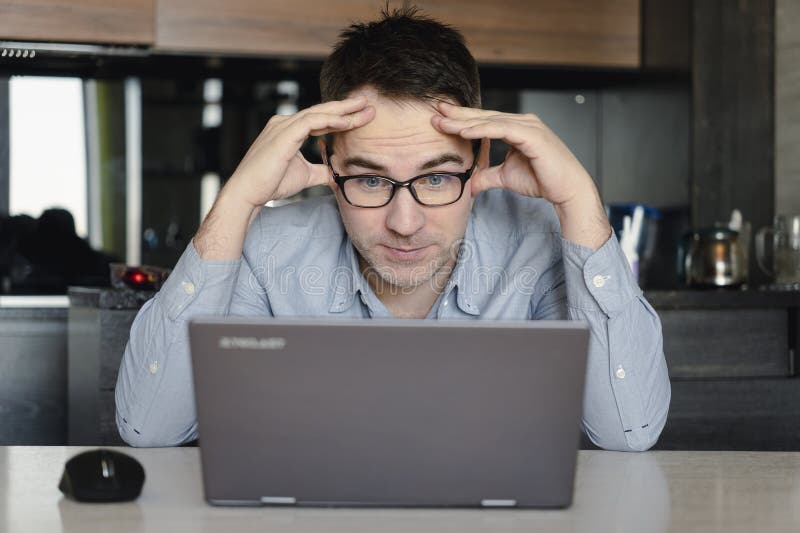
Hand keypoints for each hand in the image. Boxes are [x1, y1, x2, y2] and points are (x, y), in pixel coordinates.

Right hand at [225, 96, 375, 207]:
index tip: (362, 117)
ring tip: (363, 108)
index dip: (342, 117)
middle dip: (346, 108)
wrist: (249, 193)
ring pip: (318, 113)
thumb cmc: (271, 183)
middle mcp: (285, 123)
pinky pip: (311, 122)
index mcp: (289, 129)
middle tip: (367, 104)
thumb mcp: (304, 175)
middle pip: (321, 111)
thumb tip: (335, 175)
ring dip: (343, 111)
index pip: (320, 119)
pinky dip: (330, 121)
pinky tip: (346, 122)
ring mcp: (283, 126)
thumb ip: (320, 171)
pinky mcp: (283, 134)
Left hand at [431, 102, 610, 247]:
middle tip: (435, 109)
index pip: (483, 121)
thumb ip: (488, 176)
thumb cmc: (543, 180)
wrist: (566, 190)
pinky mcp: (533, 135)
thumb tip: (471, 184)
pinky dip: (483, 130)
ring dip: (465, 121)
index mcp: (516, 128)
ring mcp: (528, 126)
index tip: (440, 118)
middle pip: (484, 116)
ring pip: (490, 121)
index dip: (462, 119)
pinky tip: (465, 131)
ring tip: (443, 121)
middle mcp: (523, 122)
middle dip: (458, 114)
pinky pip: (503, 129)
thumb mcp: (506, 177)